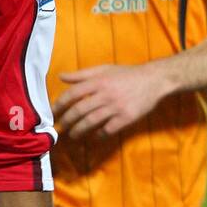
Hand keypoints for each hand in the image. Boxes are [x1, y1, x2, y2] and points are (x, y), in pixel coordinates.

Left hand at [53, 63, 168, 138]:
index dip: (60, 104)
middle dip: (67, 121)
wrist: (154, 80)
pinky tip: (94, 137)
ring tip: (73, 135)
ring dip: (79, 131)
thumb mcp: (104, 69)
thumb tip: (60, 76)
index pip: (73, 93)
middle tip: (60, 127)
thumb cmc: (127, 74)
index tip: (52, 112)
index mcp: (98, 81)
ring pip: (91, 122)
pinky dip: (99, 135)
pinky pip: (108, 130)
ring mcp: (116, 107)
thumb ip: (82, 74)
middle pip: (79, 110)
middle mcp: (105, 94)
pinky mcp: (126, 117)